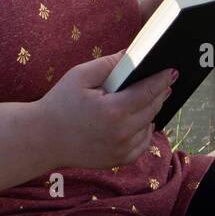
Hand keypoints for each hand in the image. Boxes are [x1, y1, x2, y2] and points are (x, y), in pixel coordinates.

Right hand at [36, 49, 176, 169]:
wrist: (42, 139)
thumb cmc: (59, 104)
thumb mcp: (79, 76)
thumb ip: (108, 64)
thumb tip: (131, 55)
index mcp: (113, 110)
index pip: (148, 91)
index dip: (162, 79)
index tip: (172, 70)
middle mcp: (122, 133)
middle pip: (152, 108)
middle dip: (159, 93)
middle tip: (163, 81)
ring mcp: (121, 150)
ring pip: (149, 126)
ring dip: (151, 111)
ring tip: (149, 98)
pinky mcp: (118, 160)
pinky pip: (142, 144)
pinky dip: (144, 131)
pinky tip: (139, 121)